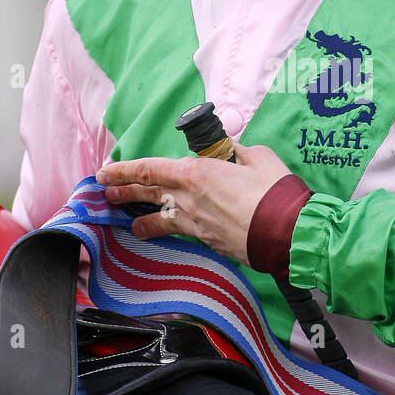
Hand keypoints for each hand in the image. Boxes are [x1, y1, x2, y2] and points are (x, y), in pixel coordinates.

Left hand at [96, 144, 291, 265]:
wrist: (288, 233)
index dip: (124, 170)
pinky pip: (186, 232)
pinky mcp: (210, 242)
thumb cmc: (274, 192)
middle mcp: (189, 200)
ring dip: (143, 219)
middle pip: (149, 194)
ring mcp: (197, 224)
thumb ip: (237, 153)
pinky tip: (175, 232)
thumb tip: (231, 152)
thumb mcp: (257, 158)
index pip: (149, 169)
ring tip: (131, 222)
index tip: (106, 172)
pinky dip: (177, 229)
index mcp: (196, 174)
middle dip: (125, 192)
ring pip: (162, 220)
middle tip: (107, 192)